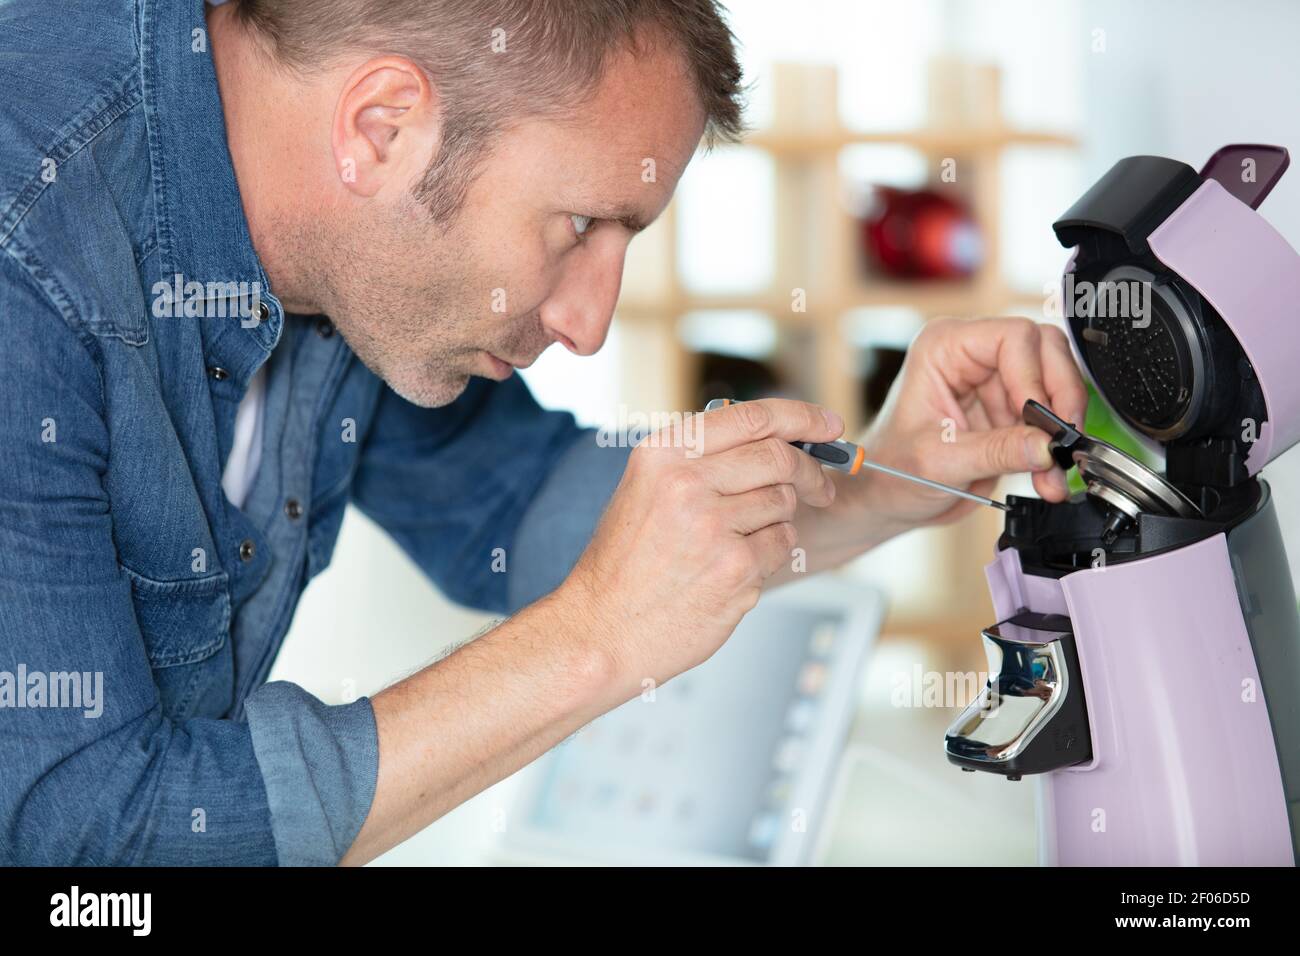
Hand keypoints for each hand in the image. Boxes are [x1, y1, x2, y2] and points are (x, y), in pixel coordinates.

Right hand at [560, 398, 840, 697]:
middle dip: (811, 471)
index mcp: (664, 453)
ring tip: (740, 542)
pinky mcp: (736, 568)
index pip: (753, 417)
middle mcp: (687, 481)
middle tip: (821, 487)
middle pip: (780, 458)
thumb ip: (699, 459)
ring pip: (784, 503)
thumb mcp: (644, 490)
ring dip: (779, 520)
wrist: (601, 629)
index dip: (803, 417)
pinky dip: (771, 554)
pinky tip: (734, 570)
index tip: (829, 425)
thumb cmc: (624, 565)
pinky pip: (782, 544)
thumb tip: (771, 441)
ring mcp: (713, 525)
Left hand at [855, 317, 1087, 528]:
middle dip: (1059, 398)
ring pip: (1056, 383)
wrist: (887, 498)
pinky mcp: (1009, 412)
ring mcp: (994, 383)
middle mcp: (973, 356)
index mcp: (945, 347)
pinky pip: (1050, 418)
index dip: (1035, 376)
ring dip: (1061, 428)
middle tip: (1059, 440)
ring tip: (1051, 470)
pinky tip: (1048, 476)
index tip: (1039, 417)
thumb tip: (1045, 445)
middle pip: (1046, 351)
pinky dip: (1056, 448)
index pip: (1014, 336)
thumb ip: (995, 451)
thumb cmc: (890, 469)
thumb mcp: (939, 461)